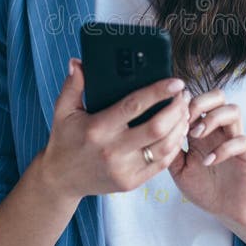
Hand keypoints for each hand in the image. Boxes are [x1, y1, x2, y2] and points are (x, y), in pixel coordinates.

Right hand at [39, 59, 189, 200]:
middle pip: (156, 128)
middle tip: (183, 95)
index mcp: (97, 128)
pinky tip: (178, 132)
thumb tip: (78, 62)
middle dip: (176, 109)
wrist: (61, 180)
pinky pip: (161, 164)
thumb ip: (73, 85)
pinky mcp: (131, 182)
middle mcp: (112, 150)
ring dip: (180, 127)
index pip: (134, 106)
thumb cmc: (65, 140)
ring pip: (164, 147)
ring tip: (184, 111)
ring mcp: (123, 169)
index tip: (175, 82)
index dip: (158, 92)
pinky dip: (175, 146)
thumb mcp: (63, 111)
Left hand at [168, 87, 245, 230]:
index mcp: (204, 130)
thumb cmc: (203, 188)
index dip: (185, 102)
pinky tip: (209, 161)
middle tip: (186, 119)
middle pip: (219, 96)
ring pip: (233, 110)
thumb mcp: (179, 169)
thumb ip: (170, 150)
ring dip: (212, 118)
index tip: (171, 115)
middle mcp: (221, 131)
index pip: (199, 100)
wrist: (226, 211)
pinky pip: (241, 141)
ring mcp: (236, 141)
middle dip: (201, 101)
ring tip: (195, 136)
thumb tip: (155, 131)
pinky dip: (224, 148)